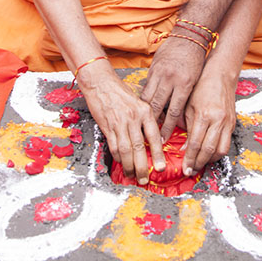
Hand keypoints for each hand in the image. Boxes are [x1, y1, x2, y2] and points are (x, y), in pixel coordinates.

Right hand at [81, 65, 165, 183]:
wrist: (100, 83)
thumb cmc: (120, 92)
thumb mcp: (139, 102)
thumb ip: (145, 119)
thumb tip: (151, 139)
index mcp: (144, 111)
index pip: (153, 136)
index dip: (158, 154)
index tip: (161, 167)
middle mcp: (133, 117)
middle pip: (139, 147)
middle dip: (143, 166)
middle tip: (145, 178)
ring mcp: (119, 123)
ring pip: (126, 150)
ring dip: (129, 166)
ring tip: (132, 175)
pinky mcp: (107, 127)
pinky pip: (114, 146)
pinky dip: (118, 157)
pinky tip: (121, 163)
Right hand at [141, 35, 205, 141]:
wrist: (188, 37)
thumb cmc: (195, 59)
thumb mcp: (194, 80)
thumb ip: (184, 97)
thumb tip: (177, 116)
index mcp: (183, 84)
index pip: (174, 111)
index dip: (168, 127)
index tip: (163, 139)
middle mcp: (169, 79)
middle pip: (157, 106)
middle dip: (153, 123)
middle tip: (150, 135)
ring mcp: (158, 73)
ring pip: (147, 97)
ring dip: (145, 111)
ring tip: (143, 122)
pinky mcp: (151, 68)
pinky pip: (146, 86)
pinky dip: (144, 97)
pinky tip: (142, 105)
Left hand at [182, 71, 236, 175]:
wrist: (220, 75)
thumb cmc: (201, 87)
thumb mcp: (188, 105)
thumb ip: (186, 126)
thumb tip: (184, 147)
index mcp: (204, 114)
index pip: (196, 143)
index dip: (190, 158)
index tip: (185, 168)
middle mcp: (218, 120)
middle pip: (209, 150)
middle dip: (199, 163)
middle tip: (191, 171)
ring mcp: (227, 122)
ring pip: (221, 150)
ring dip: (210, 160)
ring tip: (200, 163)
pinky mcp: (233, 123)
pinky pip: (227, 143)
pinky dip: (218, 152)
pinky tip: (209, 153)